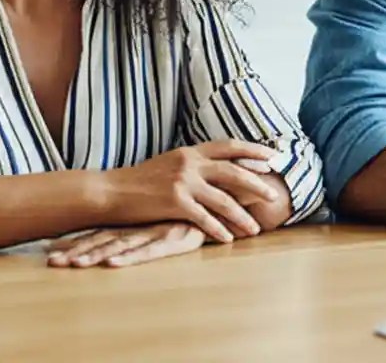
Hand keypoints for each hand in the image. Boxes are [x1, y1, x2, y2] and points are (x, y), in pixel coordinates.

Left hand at [47, 223, 204, 267]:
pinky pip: (148, 252)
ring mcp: (156, 232)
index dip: (75, 240)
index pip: (99, 231)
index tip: (50, 247)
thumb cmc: (195, 209)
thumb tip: (125, 224)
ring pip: (119, 245)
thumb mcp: (166, 214)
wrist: (226, 199)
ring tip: (73, 265)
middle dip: (75, 251)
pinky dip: (129, 258)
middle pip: (102, 239)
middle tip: (51, 261)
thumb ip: (148, 217)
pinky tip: (113, 263)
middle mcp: (141, 225)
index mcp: (136, 220)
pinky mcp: (174, 240)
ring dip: (94, 255)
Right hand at [103, 140, 280, 242]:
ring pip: (223, 199)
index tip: (273, 157)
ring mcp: (183, 182)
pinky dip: (218, 229)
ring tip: (256, 228)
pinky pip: (204, 218)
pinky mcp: (174, 202)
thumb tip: (217, 167)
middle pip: (233, 171)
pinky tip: (228, 239)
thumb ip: (193, 163)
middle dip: (257, 184)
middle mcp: (190, 163)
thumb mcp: (170, 162)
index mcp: (191, 151)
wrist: (111, 190)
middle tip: (274, 195)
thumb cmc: (140, 180)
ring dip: (242, 215)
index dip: (253, 151)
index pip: (229, 146)